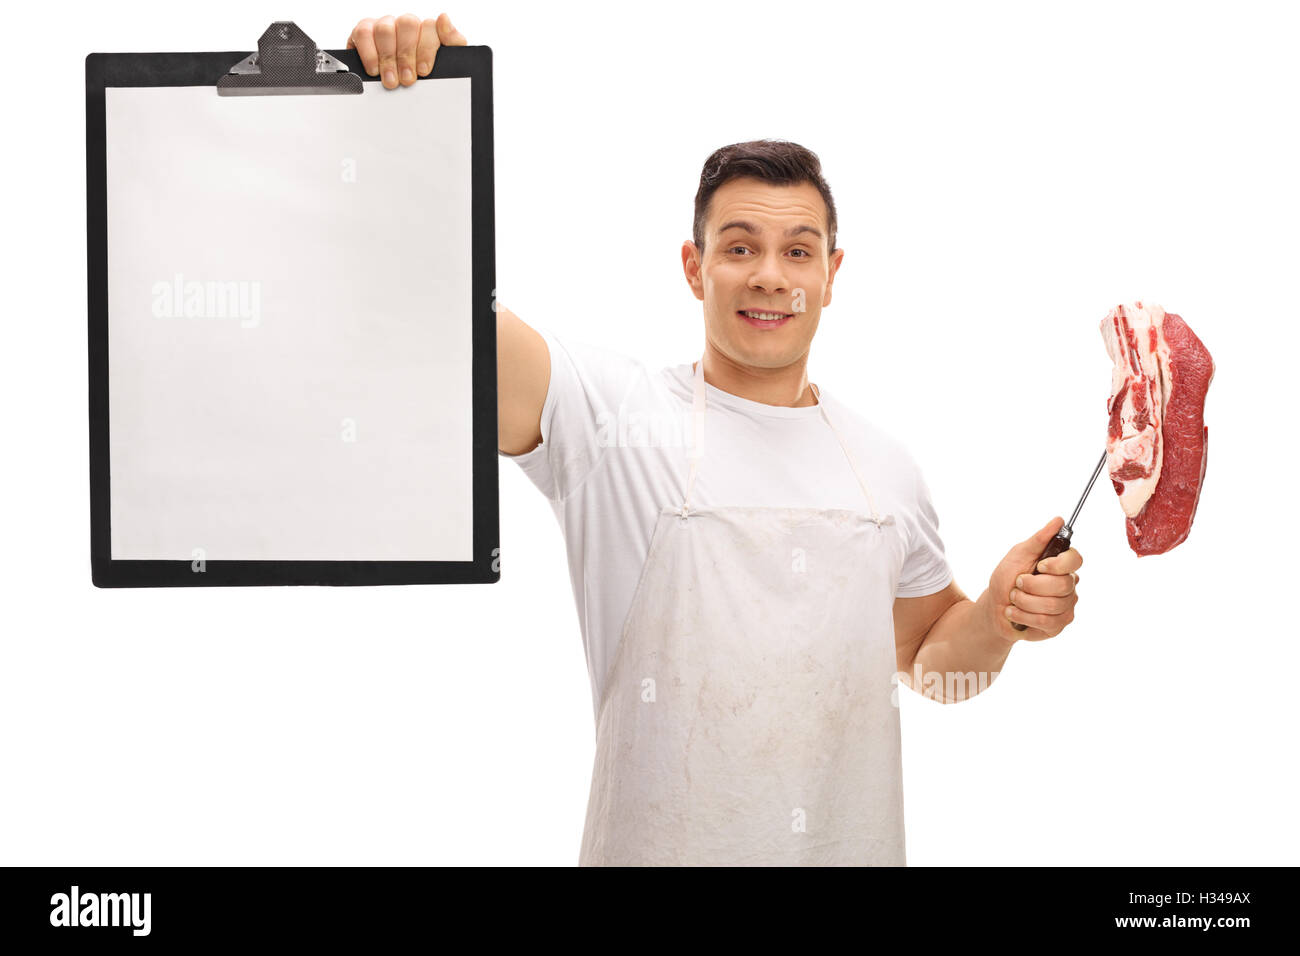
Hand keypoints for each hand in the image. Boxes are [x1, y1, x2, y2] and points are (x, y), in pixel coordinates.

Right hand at [347, 13, 466, 89]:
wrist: (396, 90)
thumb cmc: (421, 75)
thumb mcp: (445, 63)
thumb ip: (452, 41)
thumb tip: (444, 18)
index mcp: (426, 29)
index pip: (429, 25)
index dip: (426, 49)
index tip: (424, 70)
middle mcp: (405, 25)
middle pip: (407, 24)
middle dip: (407, 55)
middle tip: (407, 79)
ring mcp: (385, 26)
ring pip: (385, 29)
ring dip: (388, 58)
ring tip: (391, 80)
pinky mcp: (364, 32)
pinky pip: (363, 33)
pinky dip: (369, 53)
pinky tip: (374, 69)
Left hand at [980, 516, 1081, 642]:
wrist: (994, 607)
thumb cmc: (1006, 579)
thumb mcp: (1018, 554)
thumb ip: (1039, 539)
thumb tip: (1059, 520)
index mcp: (1060, 565)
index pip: (1075, 560)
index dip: (1057, 564)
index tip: (1039, 566)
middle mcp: (1068, 585)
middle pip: (1063, 585)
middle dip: (1032, 585)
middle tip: (1018, 584)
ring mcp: (1065, 607)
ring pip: (1053, 605)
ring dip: (1024, 602)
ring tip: (1014, 599)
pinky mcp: (1057, 626)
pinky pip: (1046, 622)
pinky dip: (1023, 616)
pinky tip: (1014, 613)